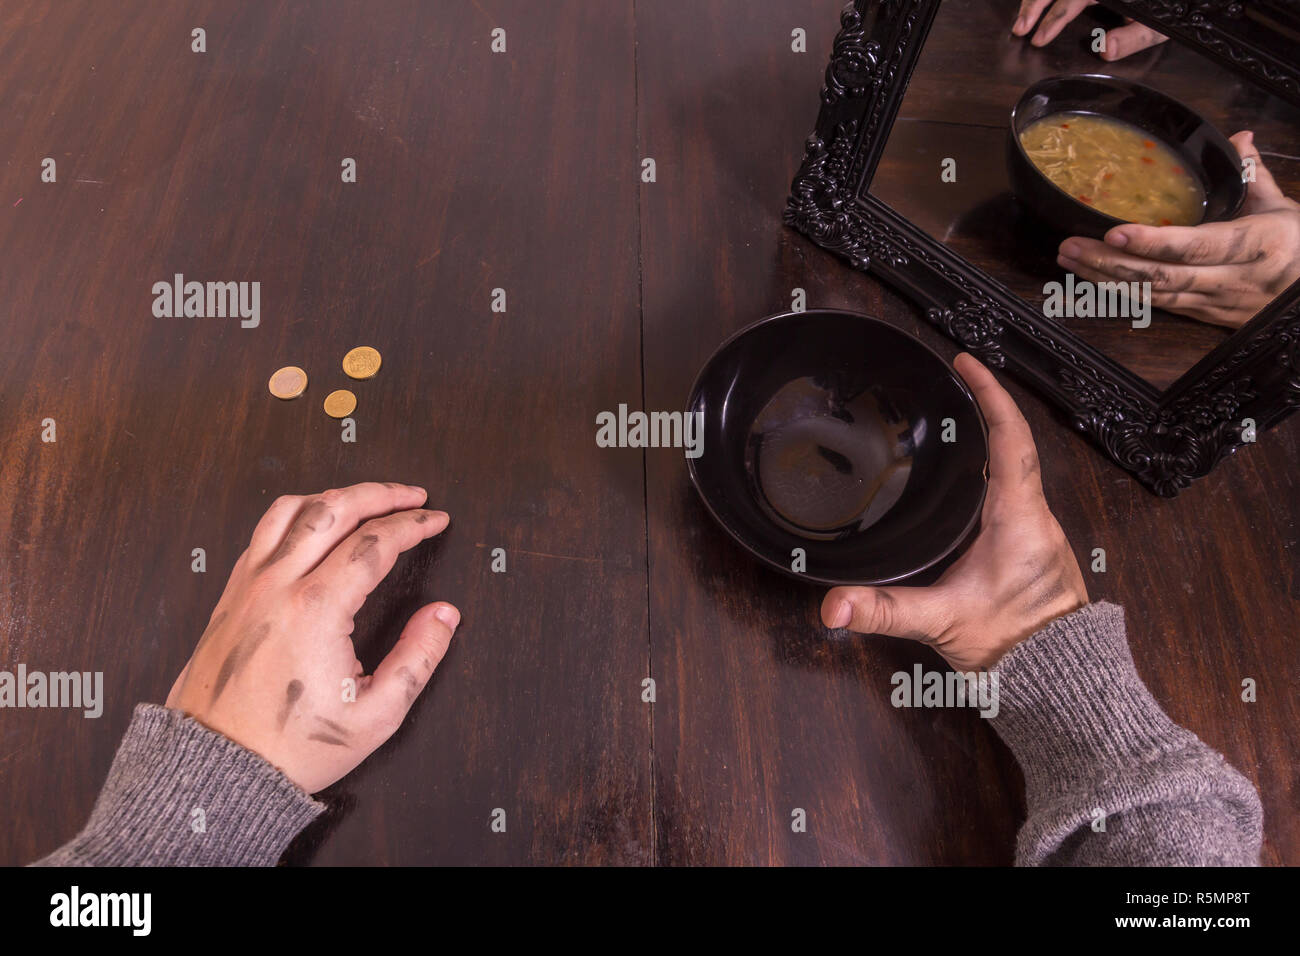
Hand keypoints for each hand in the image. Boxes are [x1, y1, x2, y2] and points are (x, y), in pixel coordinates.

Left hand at [166, 482, 457, 792]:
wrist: (216, 769)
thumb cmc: (291, 748)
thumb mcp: (375, 715)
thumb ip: (418, 658)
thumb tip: (444, 616)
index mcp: (316, 609)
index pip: (375, 542)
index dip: (413, 525)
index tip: (436, 520)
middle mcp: (277, 586)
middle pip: (334, 508)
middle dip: (380, 494)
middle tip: (412, 495)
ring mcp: (247, 587)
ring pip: (291, 510)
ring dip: (335, 496)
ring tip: (366, 500)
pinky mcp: (229, 597)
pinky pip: (262, 533)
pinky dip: (296, 515)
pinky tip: (315, 526)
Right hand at [820, 354, 1086, 670]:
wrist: (1061, 683)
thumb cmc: (1018, 650)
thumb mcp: (942, 622)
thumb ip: (884, 610)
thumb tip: (835, 605)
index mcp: (1019, 519)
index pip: (1009, 436)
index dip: (989, 394)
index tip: (966, 364)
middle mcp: (1037, 519)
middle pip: (1016, 445)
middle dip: (986, 409)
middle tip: (956, 382)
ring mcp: (1040, 535)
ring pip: (1018, 474)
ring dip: (992, 444)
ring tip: (959, 422)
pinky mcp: (1035, 552)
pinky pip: (1018, 499)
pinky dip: (995, 478)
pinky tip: (971, 489)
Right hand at [1012, 0, 1167, 59]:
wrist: (1192, 1)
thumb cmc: (1178, 6)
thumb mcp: (1161, 25)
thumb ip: (1133, 38)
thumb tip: (1105, 49)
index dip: (1052, 19)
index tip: (1039, 39)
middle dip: (1033, 4)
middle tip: (1019, 28)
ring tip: (1023, 17)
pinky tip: (1038, 4)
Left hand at [1056, 132, 1299, 328]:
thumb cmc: (1296, 246)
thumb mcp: (1280, 207)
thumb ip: (1251, 173)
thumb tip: (1238, 138)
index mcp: (1252, 245)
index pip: (1195, 247)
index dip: (1153, 244)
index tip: (1115, 233)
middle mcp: (1229, 279)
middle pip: (1160, 277)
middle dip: (1109, 264)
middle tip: (1069, 245)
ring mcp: (1211, 302)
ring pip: (1150, 296)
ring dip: (1104, 280)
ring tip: (1068, 259)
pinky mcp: (1201, 317)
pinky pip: (1155, 307)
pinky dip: (1119, 295)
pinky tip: (1092, 281)